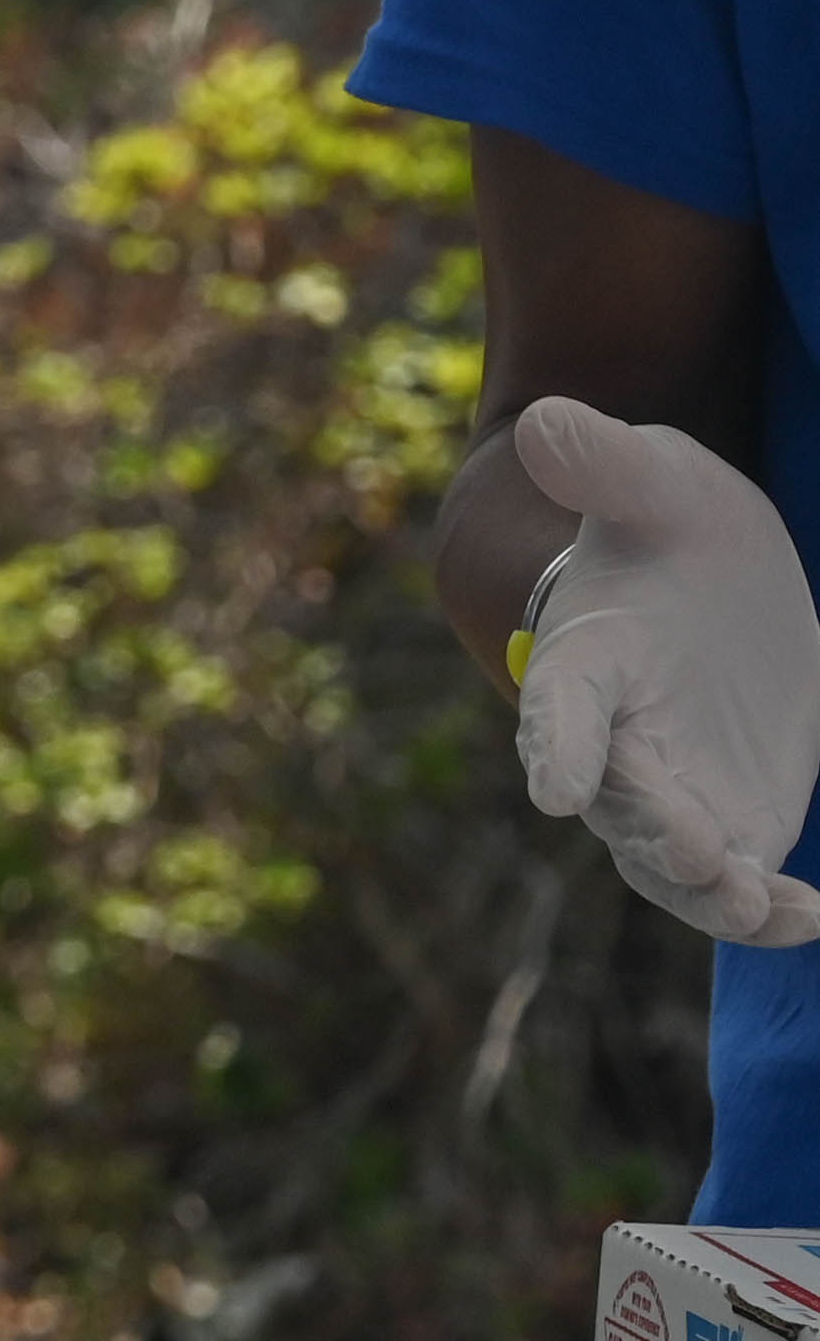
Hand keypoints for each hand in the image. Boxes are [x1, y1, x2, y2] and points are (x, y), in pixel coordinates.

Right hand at [514, 394, 819, 945]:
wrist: (709, 577)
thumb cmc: (667, 519)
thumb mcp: (653, 475)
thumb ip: (603, 460)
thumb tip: (547, 423)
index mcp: (586, 655)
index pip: (557, 704)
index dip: (555, 745)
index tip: (553, 791)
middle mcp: (614, 739)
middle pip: (620, 802)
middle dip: (656, 834)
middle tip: (703, 853)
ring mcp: (672, 789)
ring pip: (670, 864)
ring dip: (709, 893)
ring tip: (761, 905)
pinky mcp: (732, 818)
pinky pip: (739, 885)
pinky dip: (769, 912)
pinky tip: (812, 917)